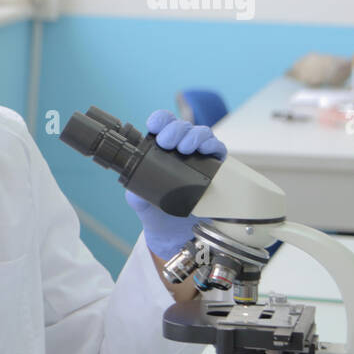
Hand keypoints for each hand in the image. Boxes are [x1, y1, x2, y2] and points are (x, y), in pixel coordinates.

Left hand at [125, 109, 226, 258]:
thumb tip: (135, 180)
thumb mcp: (138, 197)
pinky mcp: (216, 168)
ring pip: (201, 133)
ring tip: (186, 148)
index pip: (163, 124)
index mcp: (161, 148)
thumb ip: (134, 186)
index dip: (160, 120)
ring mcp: (199, 156)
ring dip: (194, 136)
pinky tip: (206, 150)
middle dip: (175, 129)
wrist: (170, 232)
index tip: (153, 126)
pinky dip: (213, 146)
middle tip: (167, 142)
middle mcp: (181, 148)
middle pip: (182, 126)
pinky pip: (219, 150)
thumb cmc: (155, 209)